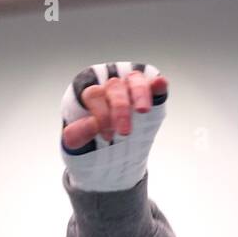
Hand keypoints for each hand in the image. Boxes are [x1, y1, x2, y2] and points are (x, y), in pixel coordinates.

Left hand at [60, 61, 168, 191]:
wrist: (109, 155)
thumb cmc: (90, 144)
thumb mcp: (77, 144)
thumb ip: (77, 135)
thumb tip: (92, 124)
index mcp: (91, 96)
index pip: (94, 95)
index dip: (101, 114)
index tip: (107, 136)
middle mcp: (111, 88)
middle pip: (115, 88)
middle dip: (120, 110)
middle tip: (124, 132)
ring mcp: (131, 89)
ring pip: (134, 81)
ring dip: (140, 94)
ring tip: (143, 110)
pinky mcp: (149, 95)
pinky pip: (154, 84)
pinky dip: (157, 85)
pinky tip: (160, 84)